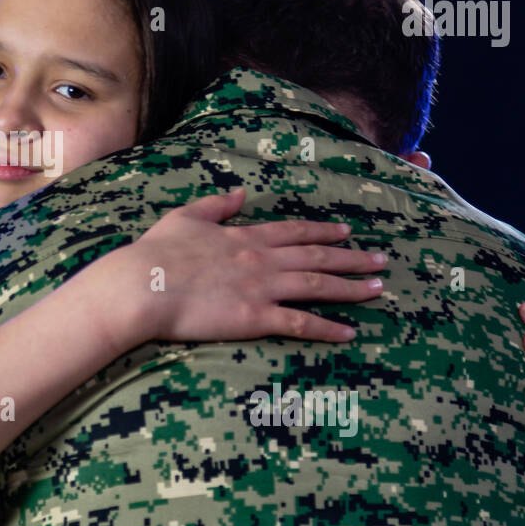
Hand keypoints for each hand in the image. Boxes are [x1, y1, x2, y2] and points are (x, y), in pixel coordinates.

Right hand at [118, 187, 384, 343]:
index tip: (347, 231)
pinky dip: (327, 328)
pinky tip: (349, 333)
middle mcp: (261, 259)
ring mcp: (262, 288)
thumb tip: (240, 192)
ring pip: (317, 286)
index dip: (323, 231)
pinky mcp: (256, 318)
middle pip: (317, 256)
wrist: (144, 285)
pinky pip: (300, 323)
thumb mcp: (185, 217)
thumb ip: (215, 205)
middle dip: (352, 258)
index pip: (294, 231)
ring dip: (350, 288)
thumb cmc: (157, 253)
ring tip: (377, 289)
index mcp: (245, 236)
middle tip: (380, 260)